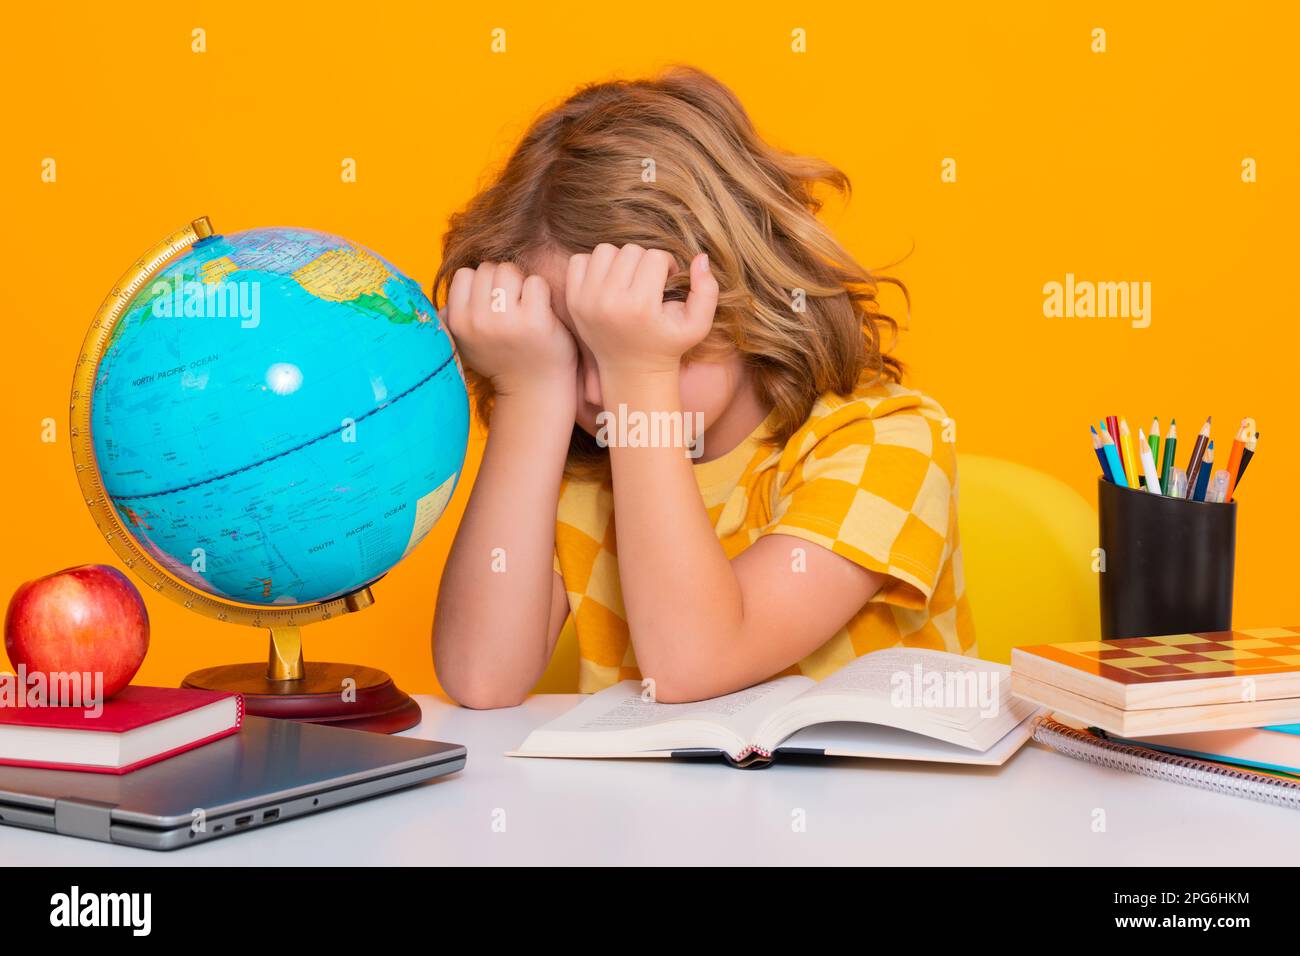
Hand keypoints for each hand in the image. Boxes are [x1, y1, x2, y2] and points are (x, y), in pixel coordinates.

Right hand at [444, 262, 577, 397]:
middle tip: (512, 307)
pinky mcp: (535, 322)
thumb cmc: (500, 358)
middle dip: (502, 281)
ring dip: (521, 283)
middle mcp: (478, 322)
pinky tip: (541, 312)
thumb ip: (450, 320)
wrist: (534, 389)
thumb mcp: (465, 343)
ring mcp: (506, 321)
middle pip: (488, 268)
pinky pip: (535, 282)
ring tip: (525, 307)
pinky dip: (541, 292)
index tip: (492, 304)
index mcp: (458, 323)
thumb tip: (431, 300)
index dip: (481, 284)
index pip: (465, 274)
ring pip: (510, 270)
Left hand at [566, 243, 717, 377]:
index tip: (666, 281)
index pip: (655, 257)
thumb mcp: (698, 325)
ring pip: (605, 251)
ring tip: (629, 279)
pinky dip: (594, 265)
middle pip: (631, 251)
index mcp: (641, 308)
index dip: (666, 265)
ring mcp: (587, 302)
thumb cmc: (668, 343)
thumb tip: (701, 257)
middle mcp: (610, 303)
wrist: (632, 371)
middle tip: (648, 281)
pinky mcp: (573, 302)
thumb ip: (707, 291)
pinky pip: (579, 260)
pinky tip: (608, 282)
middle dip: (644, 262)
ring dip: (620, 260)